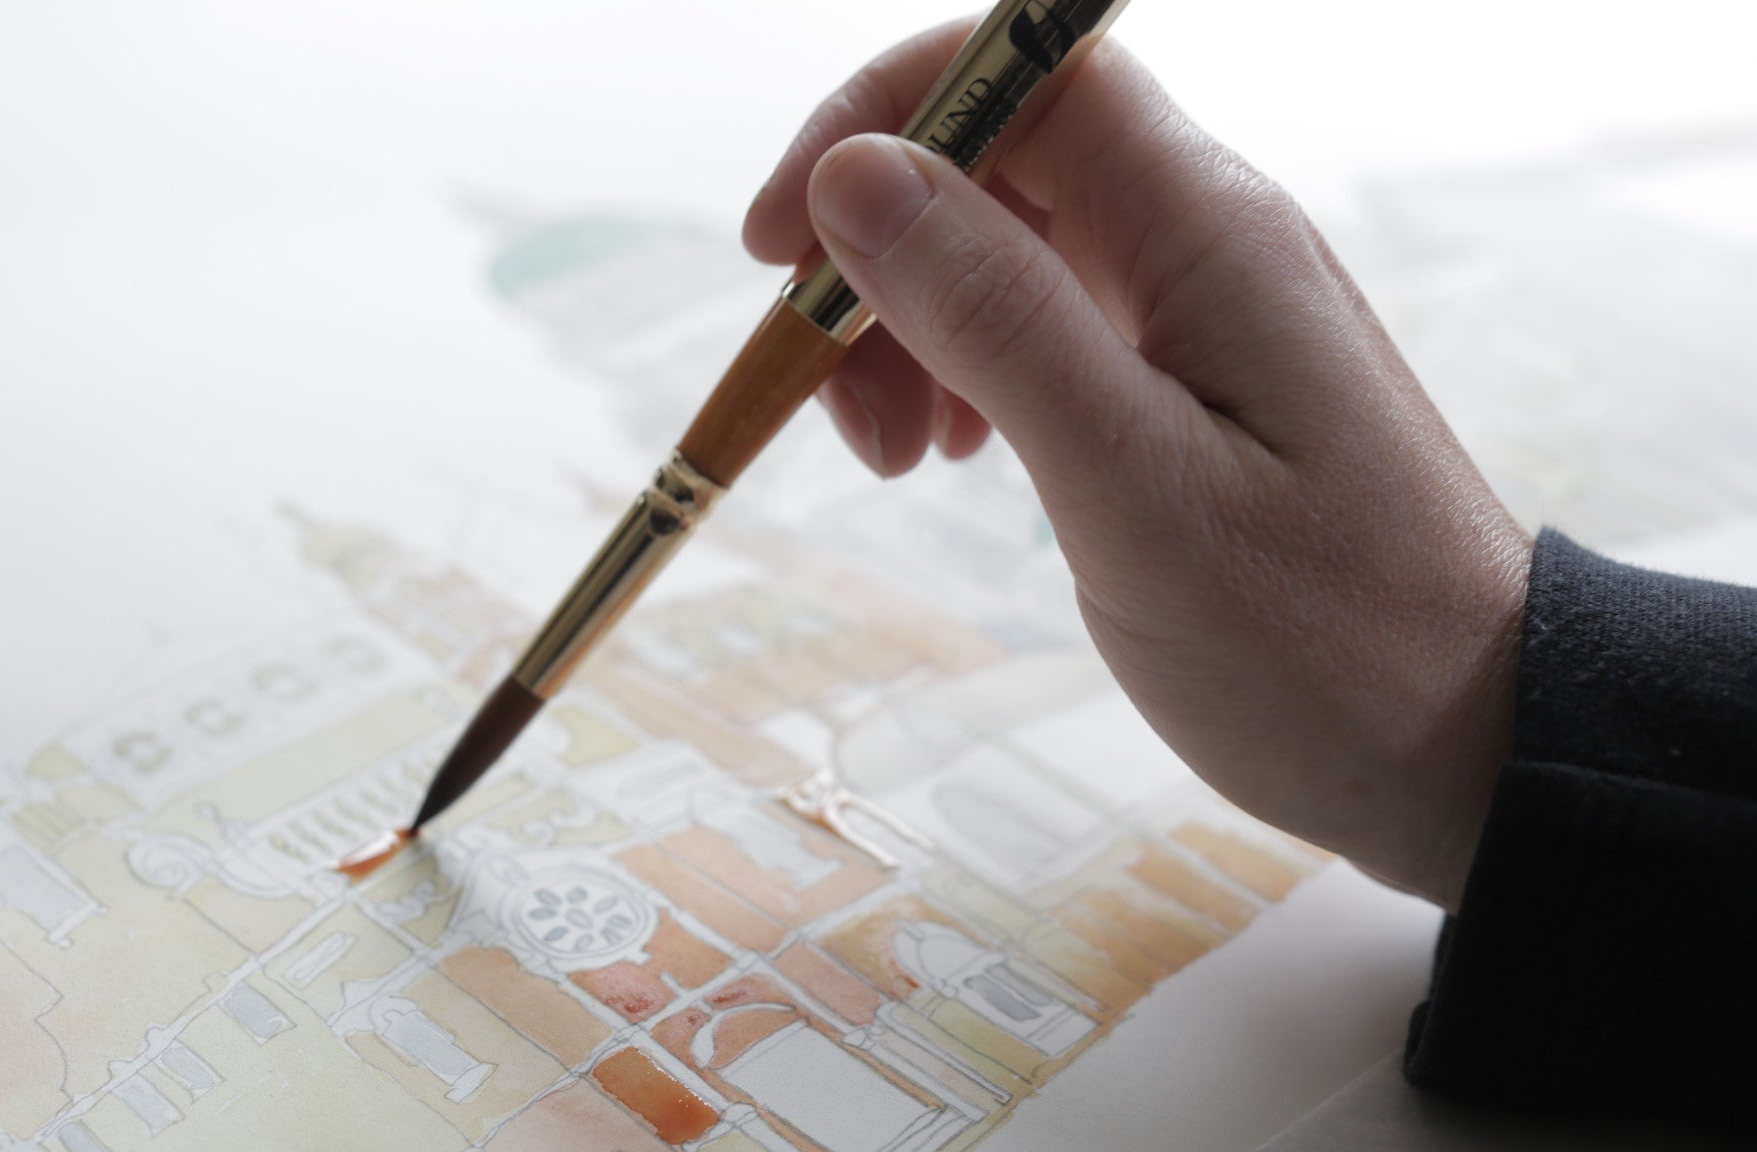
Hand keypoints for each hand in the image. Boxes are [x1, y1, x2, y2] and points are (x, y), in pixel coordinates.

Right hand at [745, 26, 1531, 910]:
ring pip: (1005, 250)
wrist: (1469, 748)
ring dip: (911, 331)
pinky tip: (958, 458)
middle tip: (837, 411)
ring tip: (900, 463)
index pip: (1022, 72)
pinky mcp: (1191, 382)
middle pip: (994, 165)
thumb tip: (856, 177)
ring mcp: (1200, 311)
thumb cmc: (1319, 641)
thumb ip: (996, 319)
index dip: (880, 121)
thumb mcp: (1132, 487)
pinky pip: (1045, 327)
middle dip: (878, 261)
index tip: (776, 240)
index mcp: (1204, 231)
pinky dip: (968, 375)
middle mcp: (1204, 241)